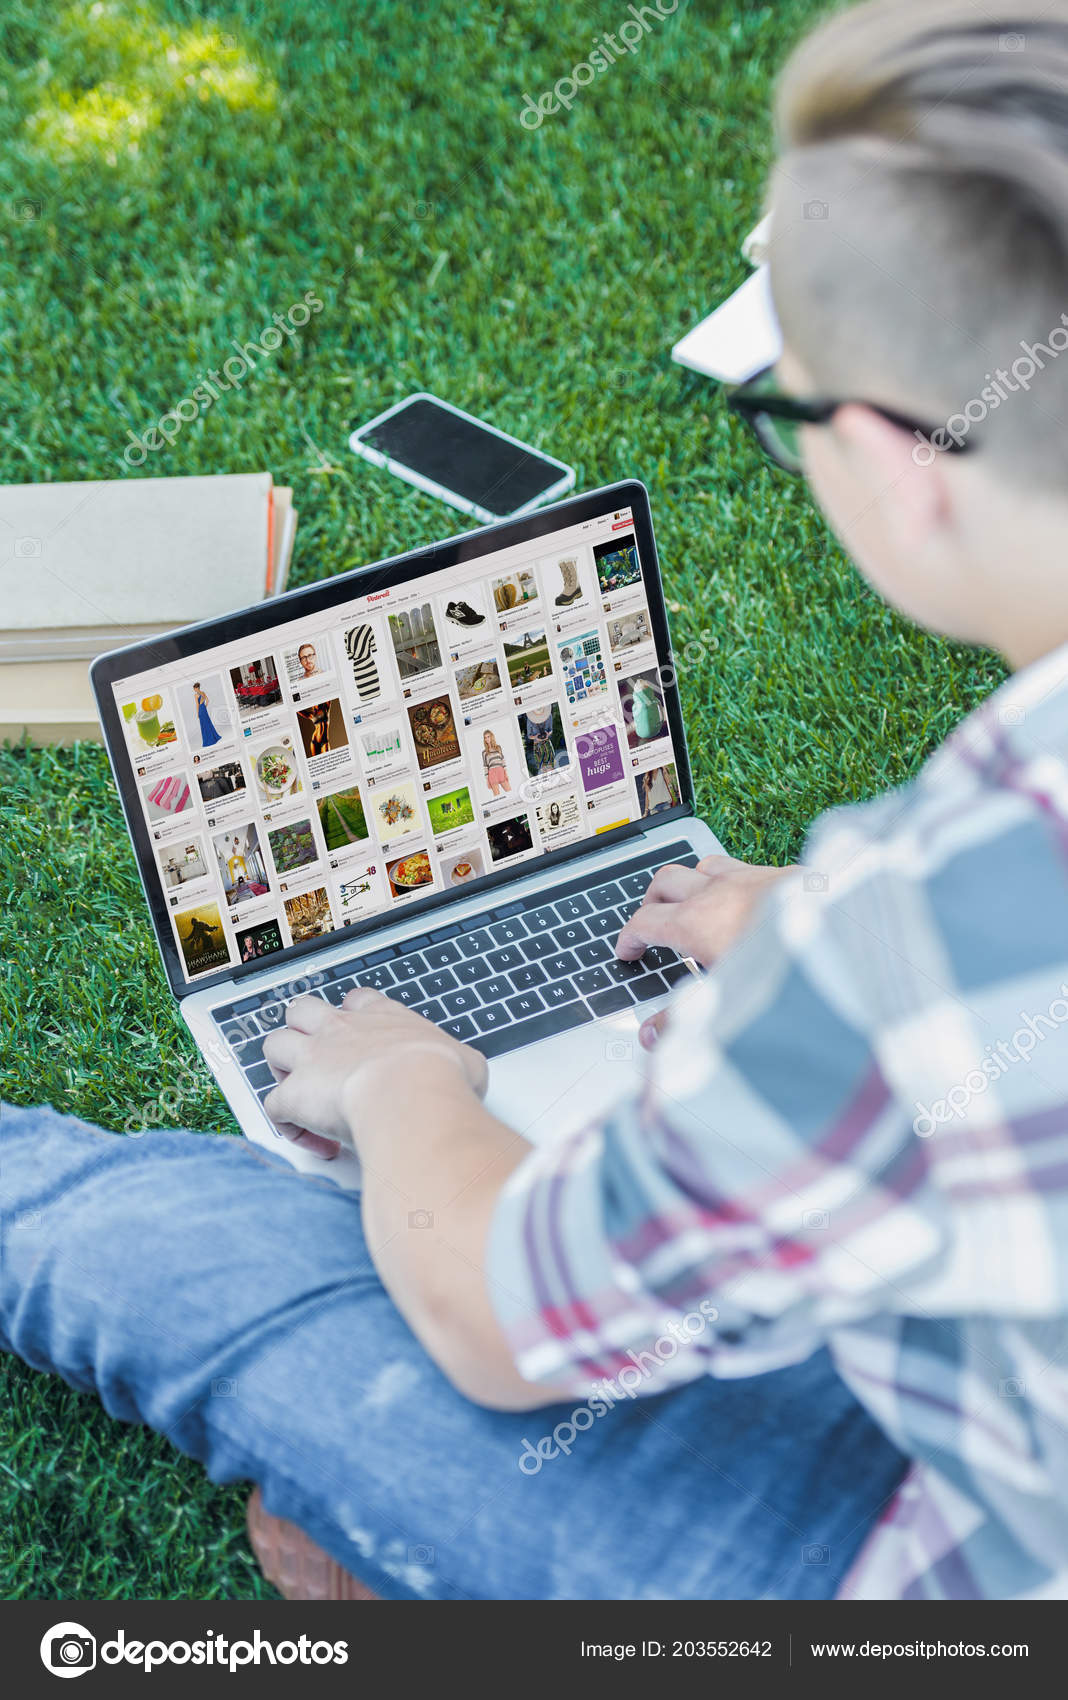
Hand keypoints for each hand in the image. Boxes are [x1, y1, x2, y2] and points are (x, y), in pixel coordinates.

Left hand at [262, 988, 487, 1157]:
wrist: (411, 1094)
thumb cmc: (441, 1078)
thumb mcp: (465, 1061)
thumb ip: (458, 1062)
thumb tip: (467, 1076)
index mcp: (381, 1017)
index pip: (357, 1001)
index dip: (353, 1017)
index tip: (362, 1040)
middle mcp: (340, 1030)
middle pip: (302, 1011)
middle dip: (303, 1031)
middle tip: (319, 1060)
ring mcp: (312, 1059)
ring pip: (273, 1045)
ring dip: (281, 1069)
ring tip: (302, 1094)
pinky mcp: (294, 1095)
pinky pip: (274, 1108)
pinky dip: (289, 1126)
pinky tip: (317, 1144)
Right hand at [616, 854, 794, 1048]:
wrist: (844, 936)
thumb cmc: (786, 969)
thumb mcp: (726, 1001)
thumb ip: (684, 1021)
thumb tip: (652, 1038)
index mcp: (694, 923)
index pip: (643, 922)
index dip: (628, 938)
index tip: (627, 951)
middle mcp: (716, 893)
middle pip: (664, 882)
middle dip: (652, 902)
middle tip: (652, 923)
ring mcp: (748, 878)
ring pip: (701, 866)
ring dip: (690, 883)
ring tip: (694, 904)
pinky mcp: (778, 873)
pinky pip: (741, 866)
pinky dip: (730, 879)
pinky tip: (744, 899)